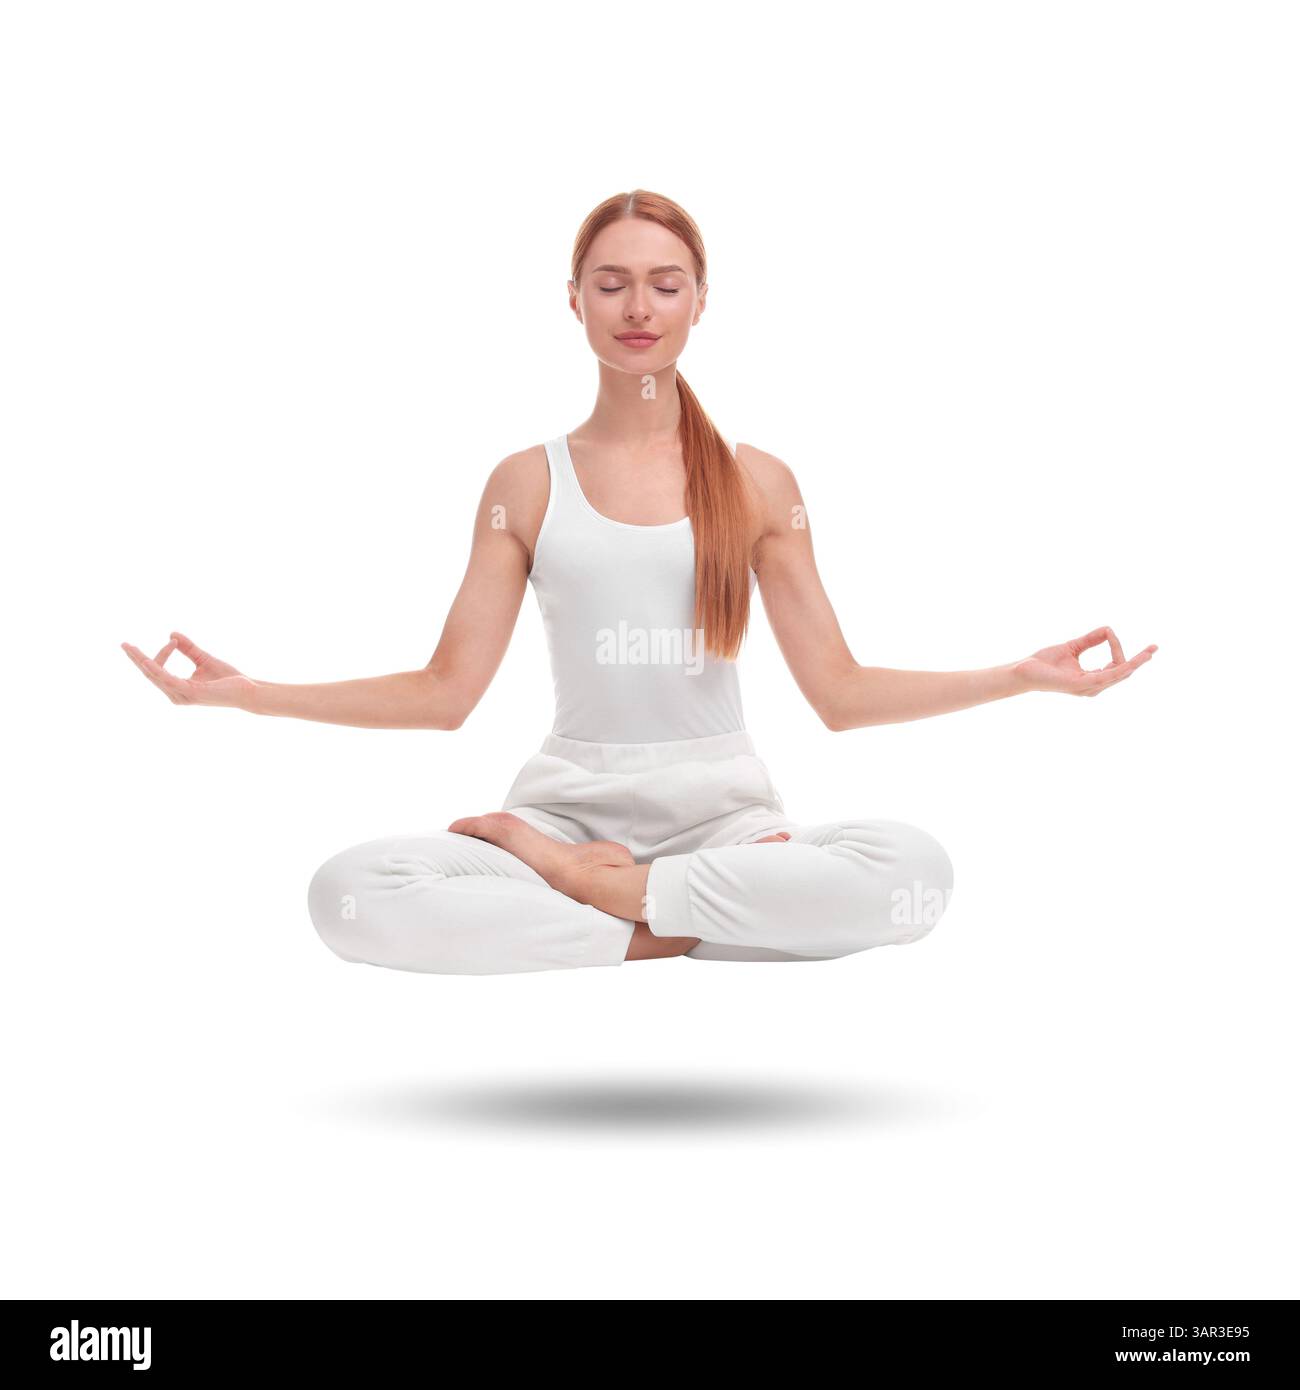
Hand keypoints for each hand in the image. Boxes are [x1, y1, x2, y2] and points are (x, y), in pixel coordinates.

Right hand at [120, 631, 255, 707]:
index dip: (161, 653)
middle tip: (123, 644)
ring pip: (155, 676)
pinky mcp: (190, 693)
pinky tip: (146, 661)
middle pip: (150, 674)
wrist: (247, 690)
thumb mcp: (204, 659)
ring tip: (130, 649)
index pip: (160, 669)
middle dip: (136, 659)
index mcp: (179, 688)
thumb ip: (188, 648)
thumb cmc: (228, 679)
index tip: (173, 640)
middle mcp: (176, 694)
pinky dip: (156, 669)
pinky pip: (167, 680)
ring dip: (141, 661)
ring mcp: (182, 695)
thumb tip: (172, 634)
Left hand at [1015, 626, 1156, 696]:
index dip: (1124, 653)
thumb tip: (1109, 629)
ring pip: (1119, 675)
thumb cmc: (1044, 662)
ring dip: (1135, 663)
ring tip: (1149, 653)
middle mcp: (1093, 686)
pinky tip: (1129, 660)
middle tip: (1155, 648)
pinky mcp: (1081, 685)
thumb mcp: (1073, 647)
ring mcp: (1088, 688)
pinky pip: (1106, 676)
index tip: (1112, 634)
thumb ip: (1091, 639)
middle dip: (1140, 661)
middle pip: (1123, 674)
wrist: (1024, 671)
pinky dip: (1119, 667)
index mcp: (1092, 679)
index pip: (1117, 668)